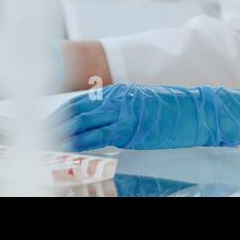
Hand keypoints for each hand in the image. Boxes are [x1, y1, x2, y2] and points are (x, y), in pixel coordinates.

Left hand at [49, 84, 239, 151]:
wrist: (200, 111)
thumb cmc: (174, 111)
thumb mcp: (142, 104)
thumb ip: (118, 111)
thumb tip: (96, 124)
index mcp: (119, 91)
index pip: (80, 103)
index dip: (61, 114)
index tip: (48, 124)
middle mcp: (118, 98)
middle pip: (76, 111)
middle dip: (57, 124)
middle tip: (40, 133)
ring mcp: (124, 113)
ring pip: (84, 123)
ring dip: (65, 133)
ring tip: (49, 142)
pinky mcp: (131, 129)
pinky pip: (99, 136)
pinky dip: (82, 142)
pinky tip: (71, 147)